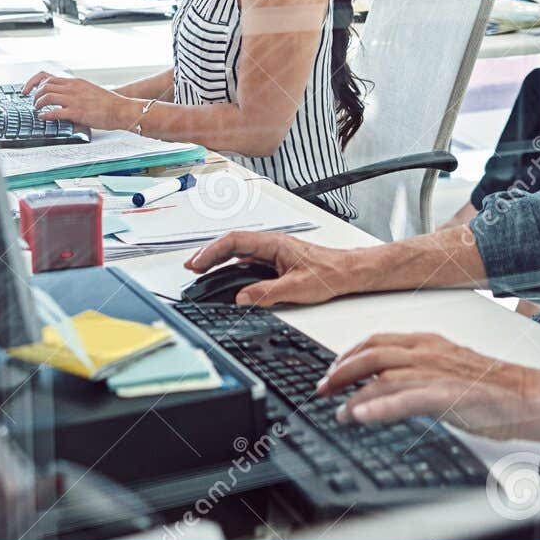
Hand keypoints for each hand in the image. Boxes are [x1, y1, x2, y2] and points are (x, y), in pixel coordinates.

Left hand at [23, 70, 137, 130]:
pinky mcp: (77, 112)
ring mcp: (75, 99)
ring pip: (47, 96)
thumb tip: (62, 97)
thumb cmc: (108, 103)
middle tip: (33, 103)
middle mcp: (73, 88)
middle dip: (34, 95)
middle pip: (44, 86)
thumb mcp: (89, 90)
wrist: (121, 109)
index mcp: (75, 82)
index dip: (32, 82)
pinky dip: (45, 114)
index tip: (26, 90)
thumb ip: (75, 91)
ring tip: (38, 110)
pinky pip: (55, 111)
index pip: (47, 77)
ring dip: (38, 103)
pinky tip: (43, 117)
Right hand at [185, 230, 370, 306]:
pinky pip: (247, 261)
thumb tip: (242, 298)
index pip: (234, 241)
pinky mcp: (275, 262)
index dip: (212, 252)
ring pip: (238, 252)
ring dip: (219, 260)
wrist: (348, 272)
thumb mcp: (296, 288)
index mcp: (273, 243)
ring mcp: (272, 253)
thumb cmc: (330, 273)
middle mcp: (271, 244)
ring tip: (201, 271)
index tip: (197, 264)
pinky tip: (225, 276)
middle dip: (209, 254)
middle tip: (191, 267)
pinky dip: (232, 267)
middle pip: (232, 244)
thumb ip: (267, 293)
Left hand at [316, 332, 539, 449]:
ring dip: (354, 393)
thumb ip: (421, 375)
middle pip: (372, 353)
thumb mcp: (452, 372)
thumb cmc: (500, 388)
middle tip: (322, 389)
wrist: (536, 397)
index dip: (348, 355)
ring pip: (384, 375)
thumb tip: (390, 388)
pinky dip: (379, 407)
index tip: (331, 371)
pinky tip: (362, 416)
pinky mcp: (449, 396)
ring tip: (337, 410)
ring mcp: (438, 373)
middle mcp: (429, 353)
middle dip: (341, 371)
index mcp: (430, 343)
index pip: (377, 341)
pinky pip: (406, 399)